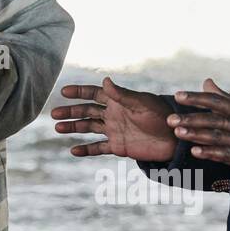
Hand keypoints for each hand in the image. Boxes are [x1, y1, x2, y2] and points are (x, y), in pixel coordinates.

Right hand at [52, 76, 175, 161]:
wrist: (175, 139)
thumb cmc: (162, 116)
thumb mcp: (142, 103)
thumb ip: (122, 95)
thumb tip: (105, 80)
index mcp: (118, 101)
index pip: (94, 94)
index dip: (79, 92)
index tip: (63, 91)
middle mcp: (113, 114)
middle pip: (87, 111)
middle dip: (70, 112)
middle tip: (53, 114)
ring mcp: (114, 130)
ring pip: (89, 128)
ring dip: (73, 127)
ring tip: (58, 128)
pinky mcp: (118, 146)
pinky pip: (98, 148)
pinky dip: (86, 150)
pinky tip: (73, 151)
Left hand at [168, 78, 229, 177]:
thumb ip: (224, 96)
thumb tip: (206, 80)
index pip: (217, 101)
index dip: (197, 97)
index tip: (178, 96)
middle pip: (214, 119)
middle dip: (191, 118)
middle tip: (170, 119)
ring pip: (218, 136)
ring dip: (197, 134)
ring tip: (178, 133)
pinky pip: (227, 154)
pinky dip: (210, 152)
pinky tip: (195, 151)